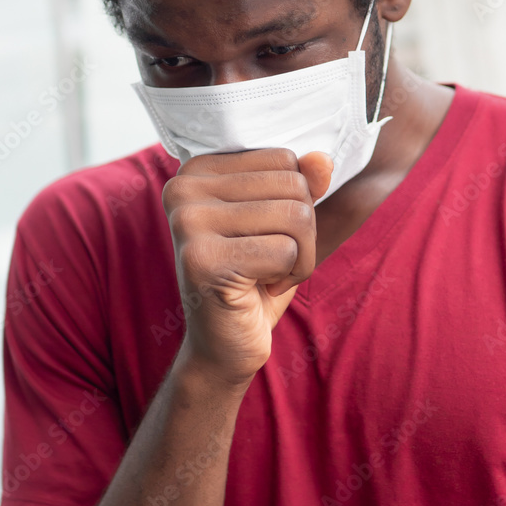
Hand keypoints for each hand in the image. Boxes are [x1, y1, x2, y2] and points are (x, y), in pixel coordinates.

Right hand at [162, 148, 332, 385]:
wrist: (224, 346)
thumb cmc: (255, 278)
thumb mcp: (283, 223)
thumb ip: (301, 184)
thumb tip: (323, 160)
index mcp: (196, 170)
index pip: (283, 158)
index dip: (293, 201)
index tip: (263, 234)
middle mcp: (183, 189)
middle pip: (293, 185)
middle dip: (302, 232)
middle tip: (269, 261)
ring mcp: (188, 223)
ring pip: (296, 216)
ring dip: (299, 256)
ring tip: (266, 275)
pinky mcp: (202, 260)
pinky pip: (286, 251)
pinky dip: (289, 276)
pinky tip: (259, 290)